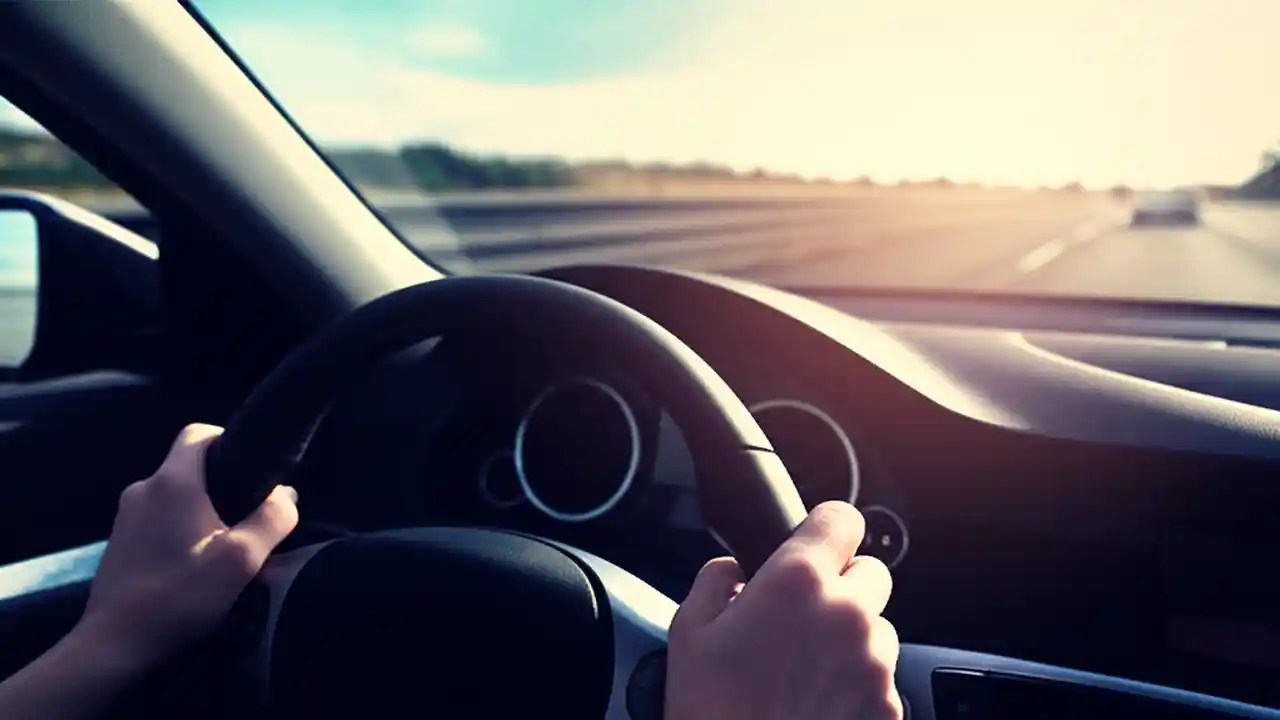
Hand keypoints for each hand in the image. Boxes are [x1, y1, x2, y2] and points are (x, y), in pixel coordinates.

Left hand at [75, 424, 298, 669]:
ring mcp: (125, 517)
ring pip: (175, 497)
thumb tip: (287, 494)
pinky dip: (181, 530)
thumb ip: (273, 518)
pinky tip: (194, 566)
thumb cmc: (181, 595)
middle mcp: (143, 489)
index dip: (228, 440)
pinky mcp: (118, 543)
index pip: (198, 433)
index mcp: (172, 482)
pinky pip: (159, 520)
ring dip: (202, 512)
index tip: (254, 469)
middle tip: (249, 518)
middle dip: (223, 485)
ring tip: (225, 548)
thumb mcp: (242, 559)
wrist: (115, 644)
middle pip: (190, 468)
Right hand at [666, 501, 901, 719]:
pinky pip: (882, 677)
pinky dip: (857, 683)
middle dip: (841, 588)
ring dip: (851, 638)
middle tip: (802, 617)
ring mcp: (874, 664)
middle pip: (871, 573)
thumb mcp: (688, 629)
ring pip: (879, 627)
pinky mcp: (889, 706)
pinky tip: (816, 701)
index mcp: (798, 582)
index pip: (842, 519)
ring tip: (804, 670)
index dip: (825, 530)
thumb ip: (717, 579)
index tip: (814, 544)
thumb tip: (735, 570)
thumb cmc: (712, 712)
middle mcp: (847, 615)